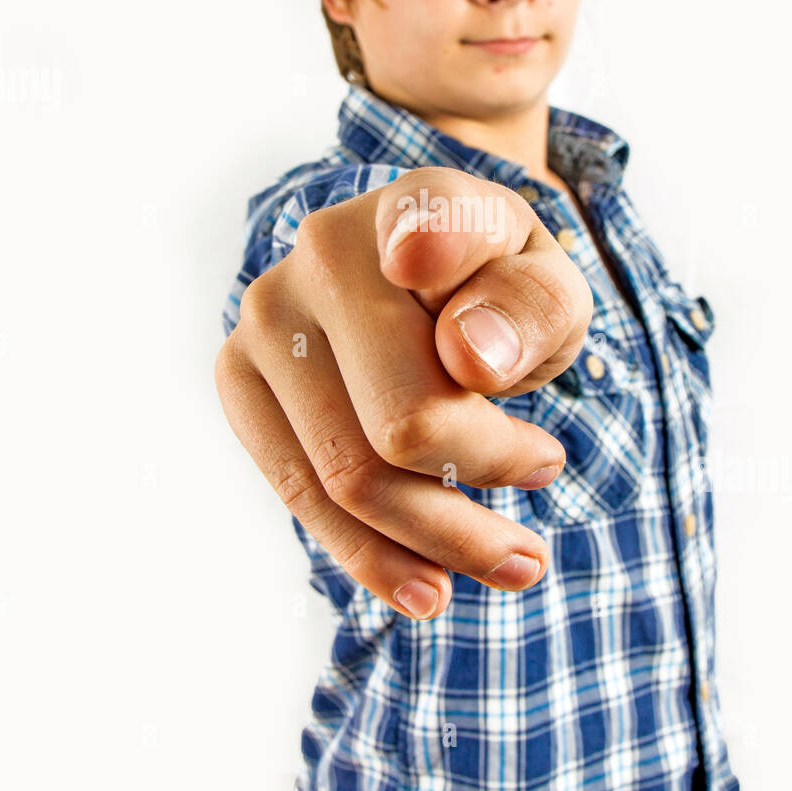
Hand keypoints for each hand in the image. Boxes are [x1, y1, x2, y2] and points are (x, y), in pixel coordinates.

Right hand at [214, 167, 593, 620]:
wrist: (425, 282)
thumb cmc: (499, 292)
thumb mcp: (553, 289)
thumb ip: (533, 306)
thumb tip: (469, 357)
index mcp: (419, 204)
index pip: (440, 239)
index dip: (478, 310)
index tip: (531, 428)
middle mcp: (324, 247)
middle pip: (402, 422)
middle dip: (479, 500)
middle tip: (534, 550)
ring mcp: (267, 312)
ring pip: (347, 475)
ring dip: (436, 544)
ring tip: (507, 571)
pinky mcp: (238, 375)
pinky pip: (299, 492)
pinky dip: (368, 554)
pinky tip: (426, 586)